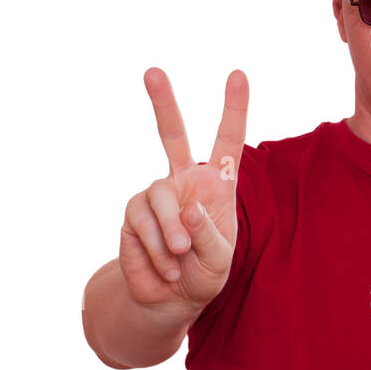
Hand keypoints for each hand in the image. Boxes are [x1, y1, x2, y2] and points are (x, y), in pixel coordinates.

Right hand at [119, 68, 248, 314]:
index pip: (227, 140)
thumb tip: (189, 209)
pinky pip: (143, 224)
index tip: (238, 74)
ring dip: (173, 233)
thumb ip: (211, 236)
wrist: (169, 298)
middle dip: (162, 103)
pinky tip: (165, 265)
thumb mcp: (221, 260)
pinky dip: (157, 249)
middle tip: (152, 71)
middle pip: (172, 135)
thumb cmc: (204, 273)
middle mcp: (184, 181)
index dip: (233, 108)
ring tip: (181, 256)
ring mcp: (156, 195)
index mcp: (216, 184)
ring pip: (160, 197)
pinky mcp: (132, 214)